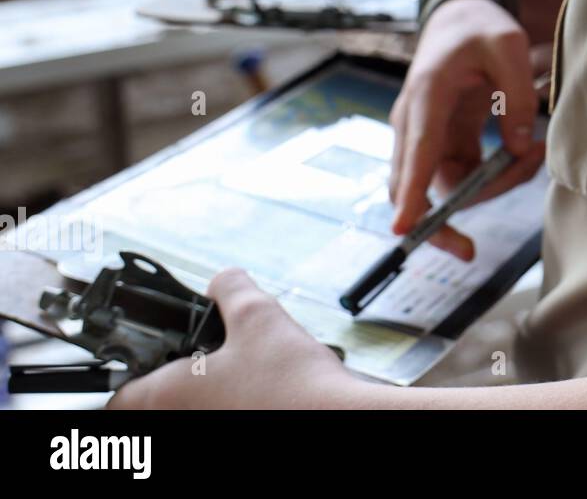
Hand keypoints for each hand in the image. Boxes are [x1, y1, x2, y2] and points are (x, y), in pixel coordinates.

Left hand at [108, 269, 356, 408]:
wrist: (337, 419)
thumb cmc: (291, 381)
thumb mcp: (258, 315)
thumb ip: (231, 289)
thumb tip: (222, 282)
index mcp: (168, 395)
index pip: (118, 397)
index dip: (127, 373)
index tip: (145, 358)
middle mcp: (180, 421)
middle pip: (156, 405)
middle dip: (175, 380)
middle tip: (203, 357)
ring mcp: (207, 432)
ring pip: (193, 410)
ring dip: (208, 393)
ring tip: (242, 373)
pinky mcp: (235, 435)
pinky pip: (221, 414)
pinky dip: (235, 403)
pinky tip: (265, 392)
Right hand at [389, 0, 545, 258]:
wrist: (461, 17)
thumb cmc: (481, 29)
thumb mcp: (509, 46)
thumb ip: (517, 95)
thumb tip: (520, 148)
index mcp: (426, 94)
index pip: (416, 151)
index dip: (411, 193)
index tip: (403, 229)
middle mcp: (416, 122)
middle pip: (411, 186)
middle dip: (438, 223)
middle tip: (470, 251)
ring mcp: (427, 135)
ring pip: (445, 187)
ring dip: (489, 189)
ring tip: (535, 156)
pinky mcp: (445, 142)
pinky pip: (464, 176)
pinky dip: (494, 178)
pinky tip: (528, 154)